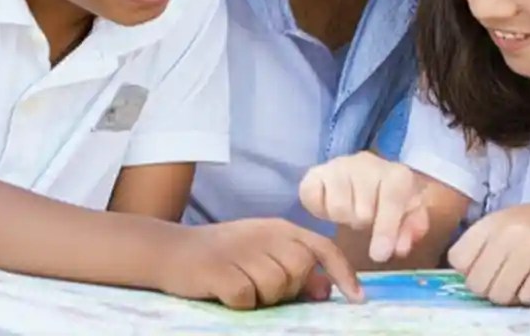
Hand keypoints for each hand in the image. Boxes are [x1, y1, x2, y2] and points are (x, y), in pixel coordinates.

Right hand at [157, 219, 363, 309]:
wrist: (171, 251)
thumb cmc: (224, 255)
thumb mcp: (262, 255)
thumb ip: (295, 269)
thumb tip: (328, 289)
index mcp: (278, 227)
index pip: (322, 246)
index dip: (343, 272)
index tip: (358, 298)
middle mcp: (263, 234)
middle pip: (300, 269)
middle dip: (290, 287)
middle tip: (264, 286)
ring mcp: (240, 250)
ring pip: (275, 286)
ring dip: (263, 296)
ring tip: (242, 285)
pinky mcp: (219, 270)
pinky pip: (246, 298)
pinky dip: (240, 302)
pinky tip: (226, 291)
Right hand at [299, 152, 429, 262]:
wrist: (368, 175)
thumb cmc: (390, 199)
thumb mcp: (409, 214)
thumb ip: (411, 229)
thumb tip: (400, 248)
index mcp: (396, 174)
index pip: (392, 199)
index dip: (386, 229)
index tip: (380, 255)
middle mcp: (365, 164)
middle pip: (362, 212)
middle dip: (364, 224)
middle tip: (366, 220)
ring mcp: (338, 166)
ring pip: (337, 208)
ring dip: (343, 218)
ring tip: (350, 211)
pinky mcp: (315, 172)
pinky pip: (311, 197)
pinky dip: (320, 210)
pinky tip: (331, 206)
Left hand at [447, 203, 529, 305]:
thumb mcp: (511, 225)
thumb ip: (487, 245)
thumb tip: (464, 277)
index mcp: (492, 221)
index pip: (457, 258)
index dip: (469, 272)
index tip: (486, 272)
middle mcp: (508, 231)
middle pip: (477, 283)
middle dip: (491, 290)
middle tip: (508, 283)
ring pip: (499, 295)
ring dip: (512, 297)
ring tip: (525, 284)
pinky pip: (526, 296)